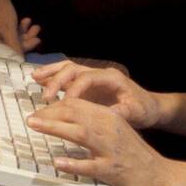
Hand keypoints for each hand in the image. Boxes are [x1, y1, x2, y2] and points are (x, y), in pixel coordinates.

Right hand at [0, 0, 40, 55]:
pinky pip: (10, 35)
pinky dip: (19, 30)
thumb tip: (20, 60)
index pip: (6, 56)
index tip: (33, 48)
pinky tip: (27, 22)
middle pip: (10, 49)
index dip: (20, 54)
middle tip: (38, 38)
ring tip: (36, 27)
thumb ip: (15, 46)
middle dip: (26, 43)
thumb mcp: (9, 31)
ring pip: (12, 41)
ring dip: (25, 35)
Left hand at [26, 97, 167, 185]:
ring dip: (55, 127)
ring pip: (80, 133)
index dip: (55, 105)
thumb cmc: (133, 155)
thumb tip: (68, 119)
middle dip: (50, 113)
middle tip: (30, 117)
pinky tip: (58, 162)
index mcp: (109, 117)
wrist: (159, 175)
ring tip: (35, 125)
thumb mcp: (115, 131)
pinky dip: (73, 163)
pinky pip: (90, 165)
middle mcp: (109, 128)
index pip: (78, 104)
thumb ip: (94, 123)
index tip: (39, 111)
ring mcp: (110, 149)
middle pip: (76, 113)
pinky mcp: (112, 170)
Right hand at [29, 61, 159, 128]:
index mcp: (112, 78)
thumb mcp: (136, 113)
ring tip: (35, 78)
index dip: (73, 89)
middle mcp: (100, 73)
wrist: (150, 107)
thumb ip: (120, 113)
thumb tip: (105, 115)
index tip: (63, 103)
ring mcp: (93, 78)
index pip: (87, 78)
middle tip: (45, 96)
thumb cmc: (144, 109)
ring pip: (68, 69)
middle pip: (74, 69)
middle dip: (57, 80)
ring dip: (52, 73)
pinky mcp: (88, 85)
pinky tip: (41, 82)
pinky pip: (68, 78)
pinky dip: (54, 78)